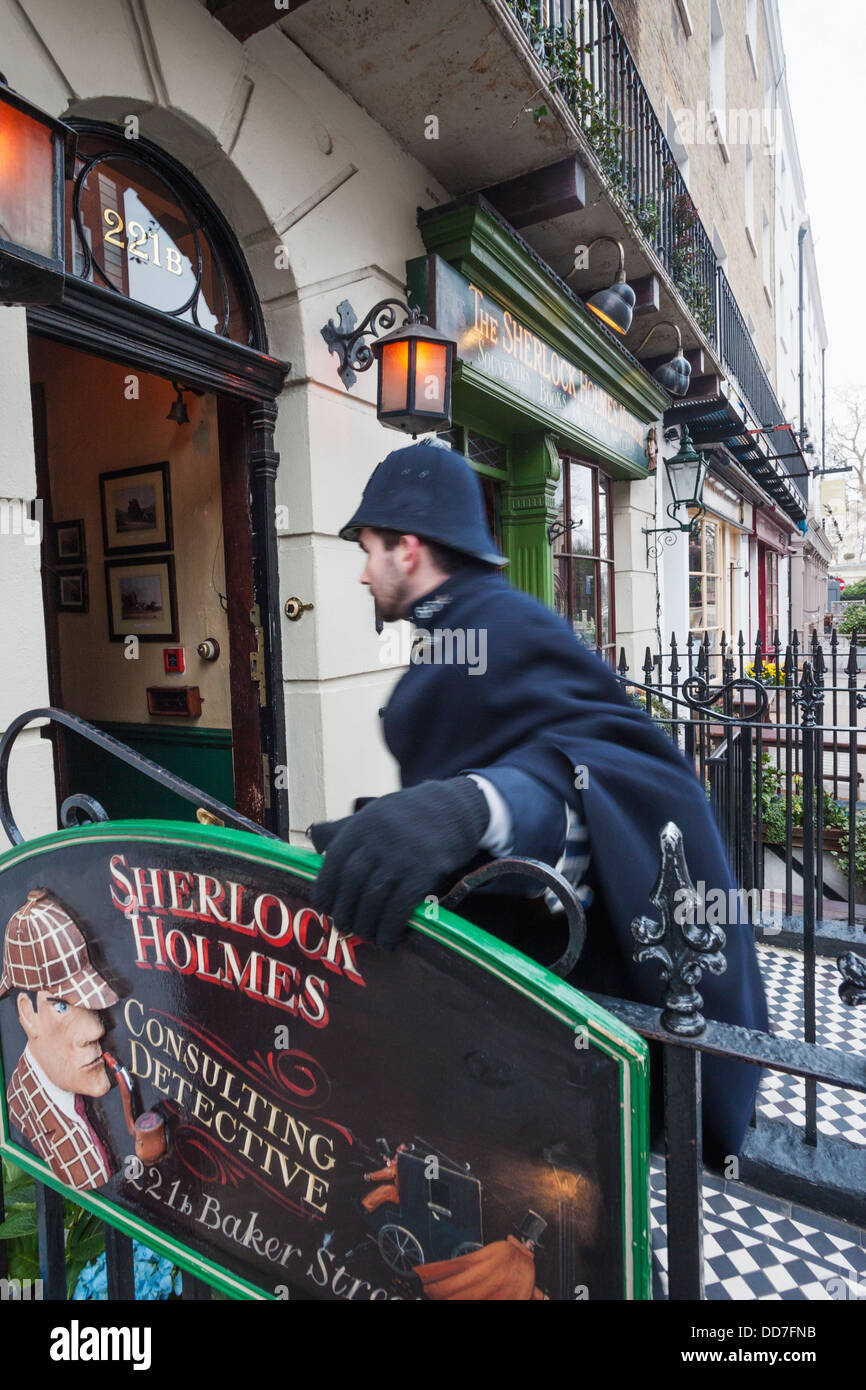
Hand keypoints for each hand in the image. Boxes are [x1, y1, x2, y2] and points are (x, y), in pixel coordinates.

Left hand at [309, 778, 488, 948]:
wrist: (452, 809)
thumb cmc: (407, 815)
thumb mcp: (373, 813)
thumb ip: (344, 829)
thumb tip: (314, 840)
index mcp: (361, 826)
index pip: (333, 862)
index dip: (325, 888)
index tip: (322, 906)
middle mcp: (377, 842)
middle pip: (352, 884)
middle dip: (344, 911)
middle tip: (343, 927)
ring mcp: (400, 858)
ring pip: (373, 899)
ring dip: (366, 925)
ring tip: (365, 936)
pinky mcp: (423, 873)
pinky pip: (399, 908)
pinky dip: (389, 928)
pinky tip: (387, 940)